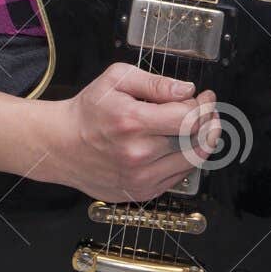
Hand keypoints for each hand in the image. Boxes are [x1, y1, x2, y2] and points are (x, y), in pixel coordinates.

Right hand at [39, 63, 220, 201]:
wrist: (61, 145)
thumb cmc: (89, 110)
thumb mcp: (116, 79)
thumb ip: (155, 83)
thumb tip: (187, 91)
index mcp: (132, 122)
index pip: (188, 118)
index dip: (204, 105)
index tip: (205, 96)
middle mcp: (138, 155)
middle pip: (195, 141)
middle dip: (209, 121)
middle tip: (208, 109)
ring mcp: (140, 178)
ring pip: (192, 162)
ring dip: (203, 142)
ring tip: (200, 126)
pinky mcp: (141, 192)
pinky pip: (178, 177)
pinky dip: (186, 159)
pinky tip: (181, 144)